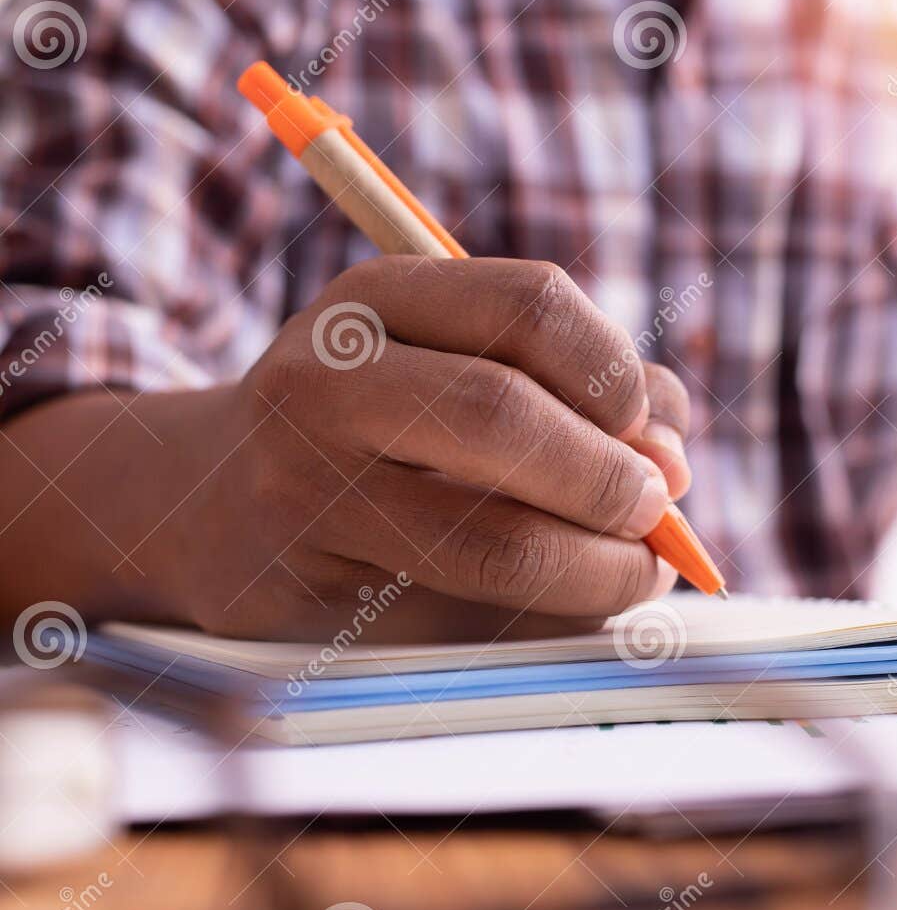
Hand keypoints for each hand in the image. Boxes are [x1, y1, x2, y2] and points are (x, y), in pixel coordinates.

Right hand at [157, 256, 690, 640]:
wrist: (208, 506)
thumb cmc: (380, 430)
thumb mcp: (462, 368)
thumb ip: (586, 394)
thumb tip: (675, 456)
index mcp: (380, 298)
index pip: (532, 305)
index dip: (616, 373)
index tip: (648, 425)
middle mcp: (327, 376)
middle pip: (505, 414)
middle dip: (610, 475)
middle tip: (658, 508)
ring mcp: (306, 484)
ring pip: (493, 538)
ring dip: (601, 563)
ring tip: (641, 566)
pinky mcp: (313, 587)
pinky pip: (469, 611)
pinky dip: (559, 607)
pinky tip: (587, 594)